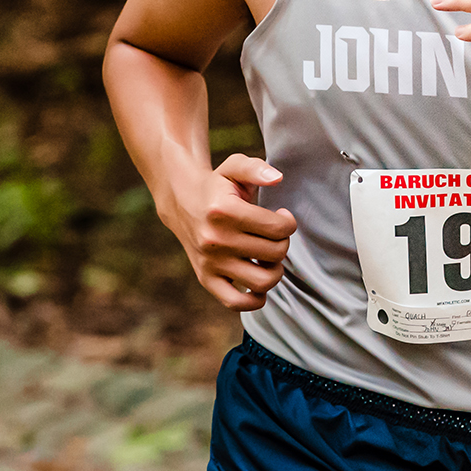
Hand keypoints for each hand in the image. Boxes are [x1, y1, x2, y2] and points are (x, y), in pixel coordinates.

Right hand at [158, 153, 298, 310]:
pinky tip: (259, 284)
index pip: (279, 228)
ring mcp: (210, 262)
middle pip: (275, 253)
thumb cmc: (217, 186)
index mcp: (224, 211)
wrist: (182, 203)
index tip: (282, 217)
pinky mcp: (206, 279)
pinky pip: (236, 303)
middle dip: (283, 243)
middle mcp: (215, 239)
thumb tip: (277, 178)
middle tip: (274, 235)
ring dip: (275, 270)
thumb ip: (256, 168)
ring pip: (262, 281)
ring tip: (269, 257)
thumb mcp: (234, 167)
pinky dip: (255, 300)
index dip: (288, 222)